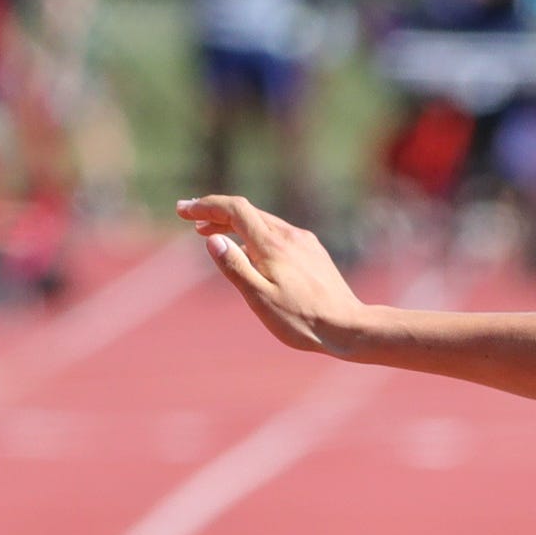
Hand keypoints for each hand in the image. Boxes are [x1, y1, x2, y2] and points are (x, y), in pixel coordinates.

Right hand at [176, 195, 368, 355]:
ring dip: (235, 225)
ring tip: (214, 235)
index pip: (234, 209)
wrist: (351, 328)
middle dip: (216, 213)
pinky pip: (278, 235)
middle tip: (190, 220)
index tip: (183, 211)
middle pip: (247, 213)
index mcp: (272, 244)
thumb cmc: (304, 321)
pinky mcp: (314, 253)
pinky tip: (249, 251)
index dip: (206, 206)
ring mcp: (304, 243)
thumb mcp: (261, 299)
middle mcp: (290, 236)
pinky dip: (255, 235)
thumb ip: (235, 267)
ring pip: (263, 223)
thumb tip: (211, 238)